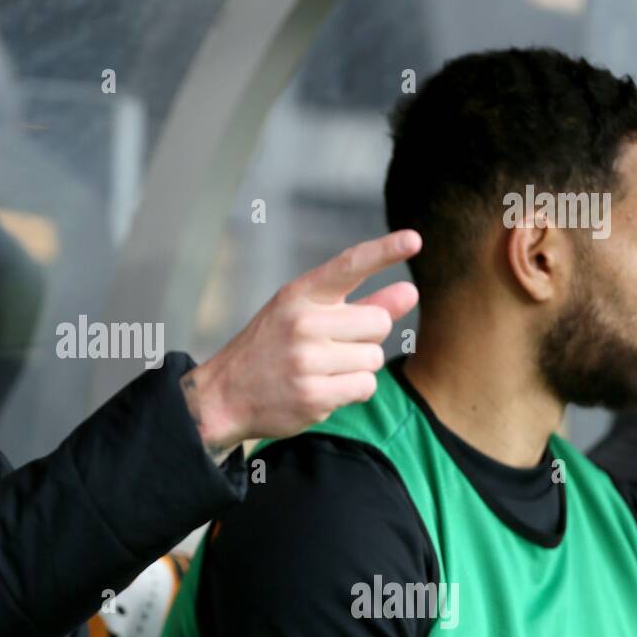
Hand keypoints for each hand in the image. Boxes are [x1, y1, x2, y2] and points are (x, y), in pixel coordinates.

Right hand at [182, 229, 420, 458]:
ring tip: (323, 370)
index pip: (349, 266)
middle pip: (378, 322)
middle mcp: (302, 323)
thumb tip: (410, 293)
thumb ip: (359, 304)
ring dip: (359, 367)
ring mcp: (307, 361)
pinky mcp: (314, 396)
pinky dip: (353, 390)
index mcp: (299, 295)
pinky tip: (324, 389)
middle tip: (334, 347)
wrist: (223, 396)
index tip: (414, 239)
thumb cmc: (270, 349)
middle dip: (368, 337)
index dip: (385, 251)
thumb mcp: (303, 314)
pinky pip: (365, 386)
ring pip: (374, 358)